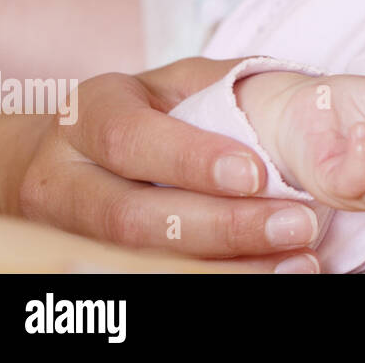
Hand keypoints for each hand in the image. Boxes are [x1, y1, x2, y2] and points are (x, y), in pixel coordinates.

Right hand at [0, 58, 324, 270]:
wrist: (61, 160)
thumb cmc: (141, 111)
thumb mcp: (174, 83)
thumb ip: (225, 87)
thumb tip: (303, 99)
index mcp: (88, 115)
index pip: (129, 138)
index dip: (191, 159)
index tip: (255, 174)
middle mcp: (65, 179)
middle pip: (134, 216)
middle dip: (223, 225)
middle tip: (297, 225)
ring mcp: (71, 233)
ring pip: (142, 261)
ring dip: (228, 266)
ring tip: (298, 260)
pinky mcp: (94, 267)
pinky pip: (152, 281)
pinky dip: (218, 279)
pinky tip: (270, 274)